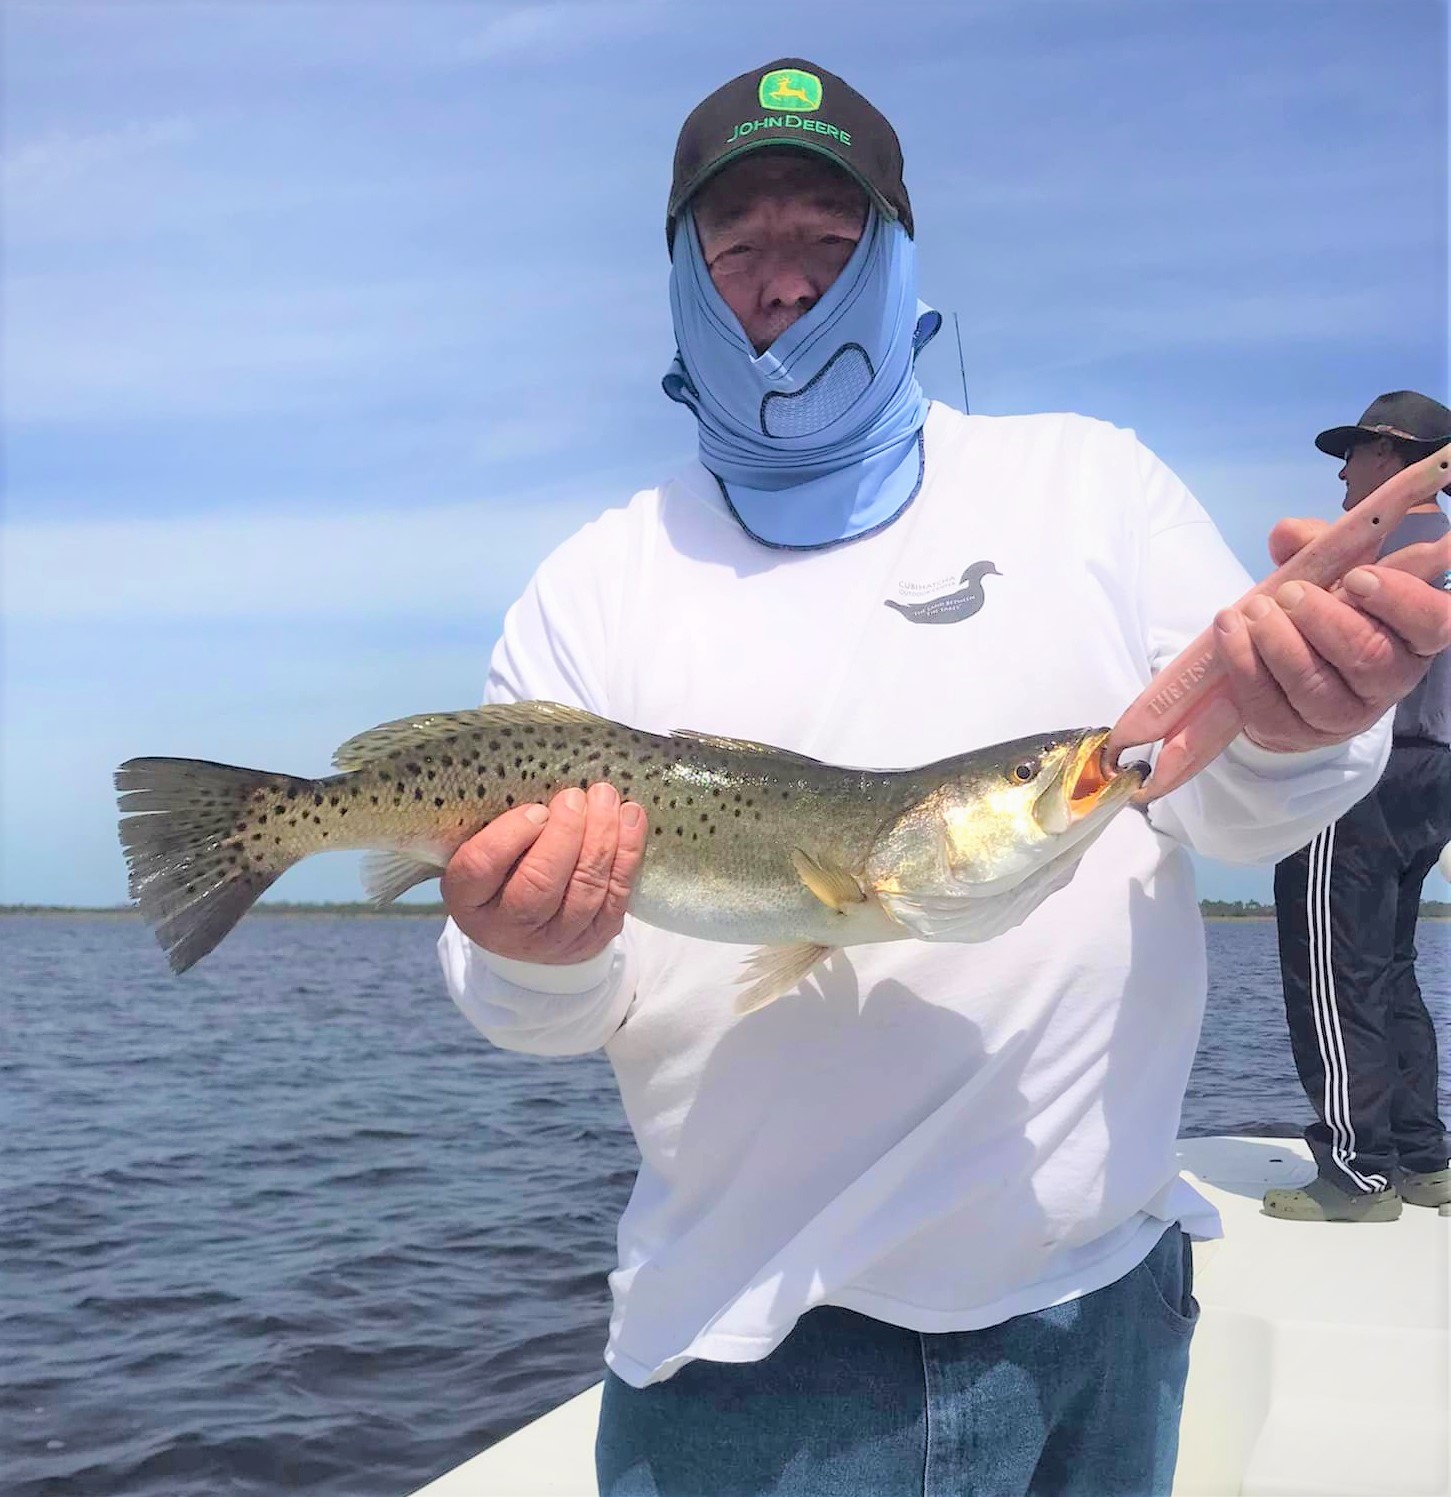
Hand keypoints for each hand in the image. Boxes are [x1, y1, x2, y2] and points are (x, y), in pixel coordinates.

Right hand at [441, 782, 647, 964]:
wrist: (527, 927)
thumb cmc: (502, 870)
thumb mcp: (481, 847)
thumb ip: (497, 820)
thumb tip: (539, 777)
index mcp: (467, 900)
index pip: (481, 867)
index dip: (511, 834)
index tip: (535, 809)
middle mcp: (507, 928)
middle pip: (539, 883)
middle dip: (565, 833)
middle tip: (575, 797)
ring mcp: (555, 940)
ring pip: (584, 889)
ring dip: (602, 837)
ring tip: (606, 798)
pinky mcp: (594, 938)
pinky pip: (616, 895)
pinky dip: (628, 853)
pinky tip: (630, 818)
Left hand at [1213, 518, 1450, 751]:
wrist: (1290, 669)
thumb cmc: (1326, 609)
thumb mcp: (1331, 569)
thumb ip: (1317, 544)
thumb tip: (1287, 534)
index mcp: (1414, 633)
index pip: (1432, 621)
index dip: (1399, 599)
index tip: (1356, 577)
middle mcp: (1390, 679)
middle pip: (1367, 657)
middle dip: (1322, 620)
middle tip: (1289, 593)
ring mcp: (1344, 713)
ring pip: (1315, 686)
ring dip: (1278, 644)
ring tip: (1254, 610)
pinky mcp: (1296, 732)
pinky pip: (1269, 705)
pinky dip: (1244, 665)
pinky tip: (1229, 632)